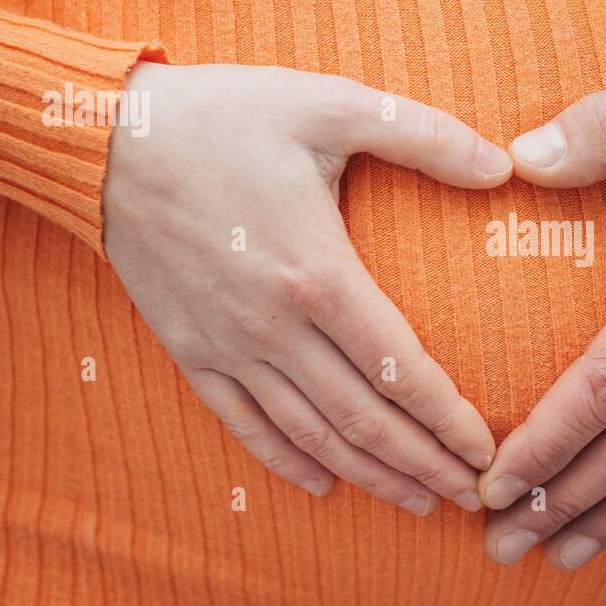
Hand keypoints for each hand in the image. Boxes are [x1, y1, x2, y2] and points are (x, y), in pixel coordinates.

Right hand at [104, 62, 510, 514]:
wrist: (103, 137)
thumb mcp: (330, 103)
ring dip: (369, 475)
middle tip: (471, 495)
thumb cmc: (224, 115)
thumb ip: (423, 136)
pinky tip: (322, 486)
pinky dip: (286, 460)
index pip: (401, 368)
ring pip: (310, 433)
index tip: (486, 450)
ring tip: (416, 501)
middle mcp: (274, 326)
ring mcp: (227, 345)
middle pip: (363, 418)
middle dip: (423, 463)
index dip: (448, 418)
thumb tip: (502, 167)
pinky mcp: (189, 349)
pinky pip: (243, 422)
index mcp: (317, 272)